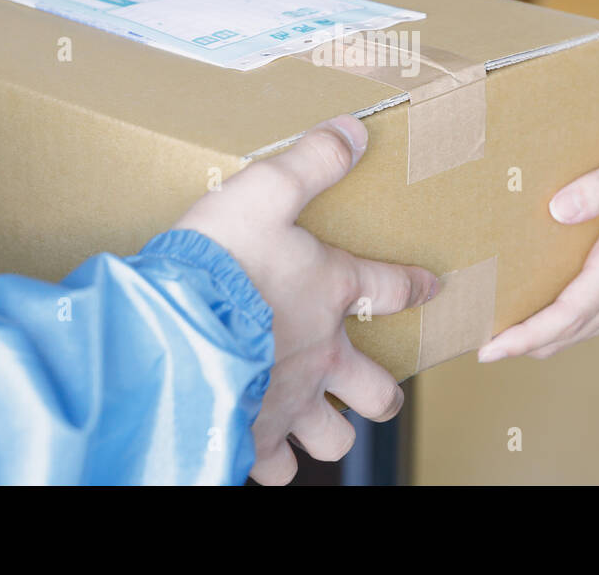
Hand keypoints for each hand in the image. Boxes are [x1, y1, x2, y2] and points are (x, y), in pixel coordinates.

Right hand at [172, 114, 438, 484]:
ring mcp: (289, 404)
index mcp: (331, 293)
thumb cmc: (218, 260)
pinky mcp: (251, 437)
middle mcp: (322, 356)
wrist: (169, 326)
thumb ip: (310, 161)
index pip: (393, 288)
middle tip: (370, 383)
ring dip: (330, 431)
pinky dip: (271, 459)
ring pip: (335, 441)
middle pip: (380, 392)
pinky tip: (257, 440)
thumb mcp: (264, 191)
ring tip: (314, 418)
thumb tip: (354, 130)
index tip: (430, 286)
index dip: (415, 285)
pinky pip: (275, 468)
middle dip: (382, 391)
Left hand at [478, 125, 598, 360]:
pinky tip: (535, 319)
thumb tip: (558, 210)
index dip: (528, 335)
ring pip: (580, 331)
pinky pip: (592, 321)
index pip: (569, 313)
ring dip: (541, 338)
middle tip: (477, 346)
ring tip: (496, 336)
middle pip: (569, 331)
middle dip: (523, 344)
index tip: (490, 349)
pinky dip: (562, 327)